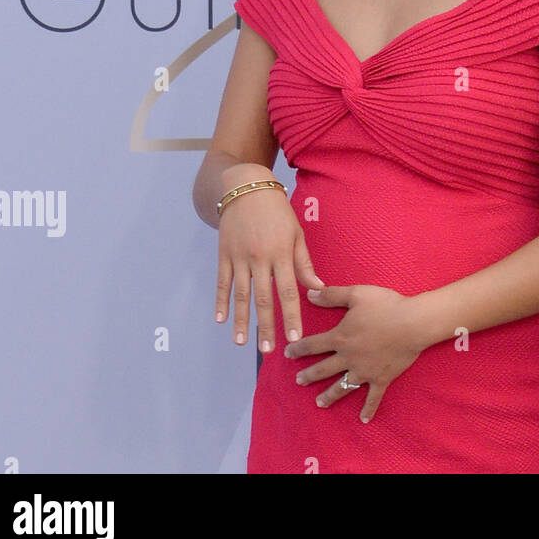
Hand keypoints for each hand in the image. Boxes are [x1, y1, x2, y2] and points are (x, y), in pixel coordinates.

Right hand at [215, 186, 322, 351]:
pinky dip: (221, 301)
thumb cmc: (278, 212)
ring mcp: (239, 258)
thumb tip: (318, 288)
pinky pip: (222, 282)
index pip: (289, 291)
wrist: (247, 188)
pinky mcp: (224, 255)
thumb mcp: (296, 233)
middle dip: (267, 326)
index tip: (295, 337)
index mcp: (281, 254)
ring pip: (241, 295)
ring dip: (242, 320)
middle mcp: (260, 259)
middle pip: (264, 299)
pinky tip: (221, 319)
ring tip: (243, 342)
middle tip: (269, 350)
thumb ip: (304, 262)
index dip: (292, 315)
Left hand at [285, 285, 433, 422]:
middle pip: (323, 369)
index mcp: (340, 337)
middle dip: (308, 375)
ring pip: (342, 387)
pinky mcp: (380, 379)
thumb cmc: (386, 306)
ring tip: (319, 403)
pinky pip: (373, 397)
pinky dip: (368, 409)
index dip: (298, 349)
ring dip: (329, 395)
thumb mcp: (356, 294)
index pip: (312, 345)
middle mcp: (347, 358)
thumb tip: (309, 293)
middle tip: (298, 381)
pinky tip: (364, 419)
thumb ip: (332, 295)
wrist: (412, 323)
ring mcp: (364, 371)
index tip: (287, 354)